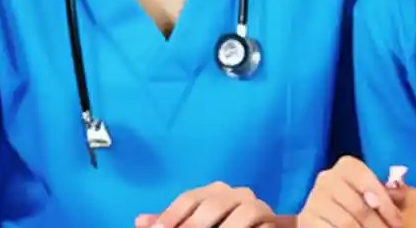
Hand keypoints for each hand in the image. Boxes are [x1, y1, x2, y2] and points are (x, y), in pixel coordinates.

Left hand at [136, 182, 275, 227]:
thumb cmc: (223, 226)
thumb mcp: (195, 225)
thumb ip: (172, 223)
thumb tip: (140, 221)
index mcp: (214, 191)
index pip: (190, 198)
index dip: (171, 215)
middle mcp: (237, 193)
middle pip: (214, 205)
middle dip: (194, 225)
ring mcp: (260, 207)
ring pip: (245, 212)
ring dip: (226, 227)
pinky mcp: (275, 222)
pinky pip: (265, 226)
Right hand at [298, 156, 404, 227]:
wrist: (337, 224)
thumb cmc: (364, 210)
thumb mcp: (380, 200)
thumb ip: (392, 195)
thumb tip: (400, 195)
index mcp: (346, 168)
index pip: (362, 175)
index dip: (383, 201)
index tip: (397, 223)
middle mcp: (326, 179)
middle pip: (357, 205)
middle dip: (376, 225)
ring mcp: (314, 200)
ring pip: (346, 222)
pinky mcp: (306, 219)